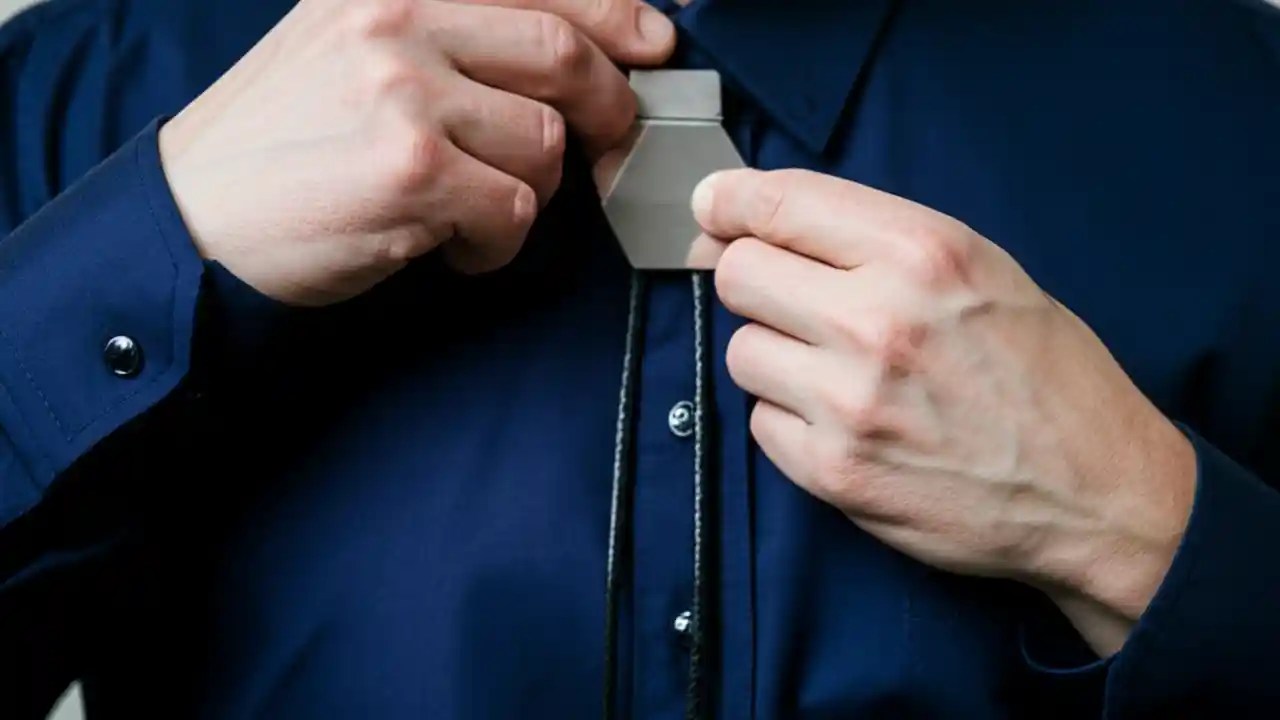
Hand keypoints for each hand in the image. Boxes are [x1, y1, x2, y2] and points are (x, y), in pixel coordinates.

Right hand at [159, 0, 674, 304]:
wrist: (194, 217)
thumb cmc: (284, 140)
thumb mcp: (351, 45)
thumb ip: (447, 31)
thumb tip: (565, 45)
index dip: (615, 10)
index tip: (656, 38)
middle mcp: (397, 18)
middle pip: (562, 53)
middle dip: (607, 105)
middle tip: (607, 140)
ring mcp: (404, 92)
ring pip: (544, 145)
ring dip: (531, 193)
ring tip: (478, 208)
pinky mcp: (411, 170)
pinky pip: (514, 210)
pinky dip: (495, 244)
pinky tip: (450, 244)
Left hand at [692, 168, 1197, 654]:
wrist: (1096, 492)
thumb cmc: (1043, 374)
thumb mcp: (982, 270)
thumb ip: (875, 241)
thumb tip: (760, 226)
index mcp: (922, 253)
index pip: (779, 203)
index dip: (731, 201)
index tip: (714, 207)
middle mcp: (877, 320)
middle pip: (738, 274)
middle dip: (753, 281)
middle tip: (790, 301)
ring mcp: (849, 400)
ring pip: (743, 351)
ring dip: (775, 356)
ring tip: (838, 372)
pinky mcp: (832, 469)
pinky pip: (761, 422)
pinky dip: (791, 420)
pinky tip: (845, 423)